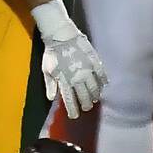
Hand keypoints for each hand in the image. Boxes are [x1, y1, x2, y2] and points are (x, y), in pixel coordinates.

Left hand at [31, 0, 107, 119]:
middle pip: (83, 95)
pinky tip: (105, 85)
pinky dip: (103, 80)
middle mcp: (77, 77)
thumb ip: (50, 84)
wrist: (62, 37)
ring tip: (96, 99)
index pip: (70, 99)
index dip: (73, 109)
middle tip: (87, 108)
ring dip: (95, 95)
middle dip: (86, 104)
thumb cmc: (52, 54)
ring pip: (94, 87)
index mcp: (64, 80)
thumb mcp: (47, 70)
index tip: (75, 115)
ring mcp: (87, 70)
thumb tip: (52, 98)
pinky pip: (101, 74)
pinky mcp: (94, 62)